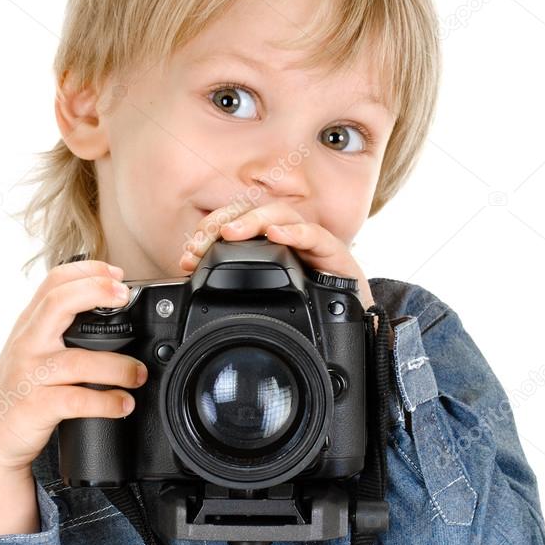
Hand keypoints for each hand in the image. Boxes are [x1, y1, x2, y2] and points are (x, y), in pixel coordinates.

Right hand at [0, 259, 149, 475]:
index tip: (116, 274)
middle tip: (125, 296)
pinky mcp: (35, 406)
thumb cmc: (16, 393)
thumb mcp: (29, 351)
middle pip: (59, 302)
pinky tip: (123, 403)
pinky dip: (107, 402)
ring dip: (118, 367)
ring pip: (79, 360)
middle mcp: (27, 343)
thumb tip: (104, 312)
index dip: (87, 270)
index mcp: (29, 326)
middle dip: (96, 291)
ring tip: (138, 374)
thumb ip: (56, 330)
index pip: (54, 282)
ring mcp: (29, 374)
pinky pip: (77, 400)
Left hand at [179, 201, 376, 309]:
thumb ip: (232, 293)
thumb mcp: (265, 305)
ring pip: (281, 214)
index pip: (235, 225)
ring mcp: (311, 244)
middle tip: (201, 244)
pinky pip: (316, 235)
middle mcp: (289, 238)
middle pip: (254, 212)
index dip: (209, 234)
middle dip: (223, 224)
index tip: (188, 256)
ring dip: (252, 221)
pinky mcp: (336, 255)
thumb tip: (188, 290)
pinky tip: (277, 234)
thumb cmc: (310, 315)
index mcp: (268, 247)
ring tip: (230, 234)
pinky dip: (295, 232)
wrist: (357, 332)